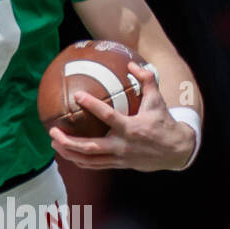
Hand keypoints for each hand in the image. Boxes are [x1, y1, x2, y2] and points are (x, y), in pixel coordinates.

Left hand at [48, 62, 195, 171]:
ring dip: (69, 152)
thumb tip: (131, 63)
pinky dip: (79, 159)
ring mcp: (119, 158)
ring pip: (89, 160)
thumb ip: (146, 79)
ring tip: (54, 142)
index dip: (91, 105)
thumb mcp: (158, 100)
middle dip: (69, 141)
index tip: (77, 95)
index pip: (107, 117)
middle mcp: (123, 145)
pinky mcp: (119, 165)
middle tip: (53, 131)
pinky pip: (95, 165)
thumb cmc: (164, 122)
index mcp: (132, 128)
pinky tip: (68, 152)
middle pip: (90, 147)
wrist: (176, 151)